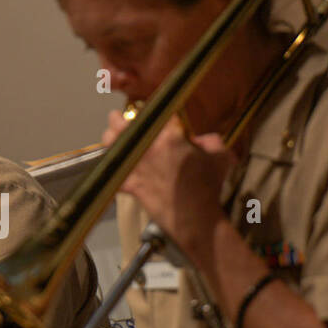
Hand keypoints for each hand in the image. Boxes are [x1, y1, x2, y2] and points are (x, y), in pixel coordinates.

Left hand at [102, 110, 235, 258]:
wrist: (195, 217)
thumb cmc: (208, 187)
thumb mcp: (219, 157)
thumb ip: (210, 141)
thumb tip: (199, 139)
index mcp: (170, 136)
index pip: (160, 113)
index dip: (156, 110)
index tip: (153, 110)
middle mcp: (149, 148)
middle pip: (126, 124)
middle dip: (119, 118)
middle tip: (117, 116)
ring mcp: (137, 166)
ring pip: (113, 144)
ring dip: (110, 137)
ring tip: (110, 134)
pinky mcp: (131, 184)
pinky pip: (113, 173)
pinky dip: (108, 169)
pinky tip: (107, 164)